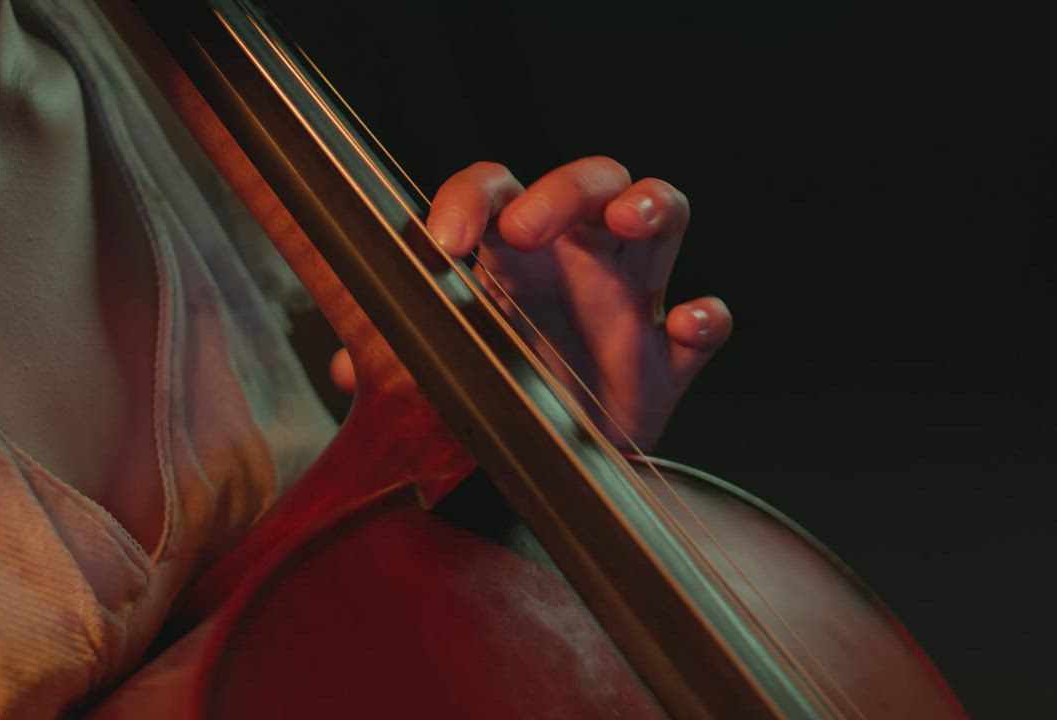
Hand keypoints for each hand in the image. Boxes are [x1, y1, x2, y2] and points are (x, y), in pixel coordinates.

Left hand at [330, 156, 731, 450]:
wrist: (545, 487)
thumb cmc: (490, 415)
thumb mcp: (434, 384)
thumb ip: (396, 366)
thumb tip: (348, 365)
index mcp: (512, 260)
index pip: (498, 191)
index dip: (472, 199)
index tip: (446, 242)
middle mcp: (575, 265)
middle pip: (590, 181)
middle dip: (564, 190)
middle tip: (527, 230)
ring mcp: (629, 305)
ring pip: (663, 216)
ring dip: (650, 204)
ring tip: (629, 221)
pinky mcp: (669, 361)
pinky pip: (708, 324)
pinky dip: (705, 316)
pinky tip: (685, 322)